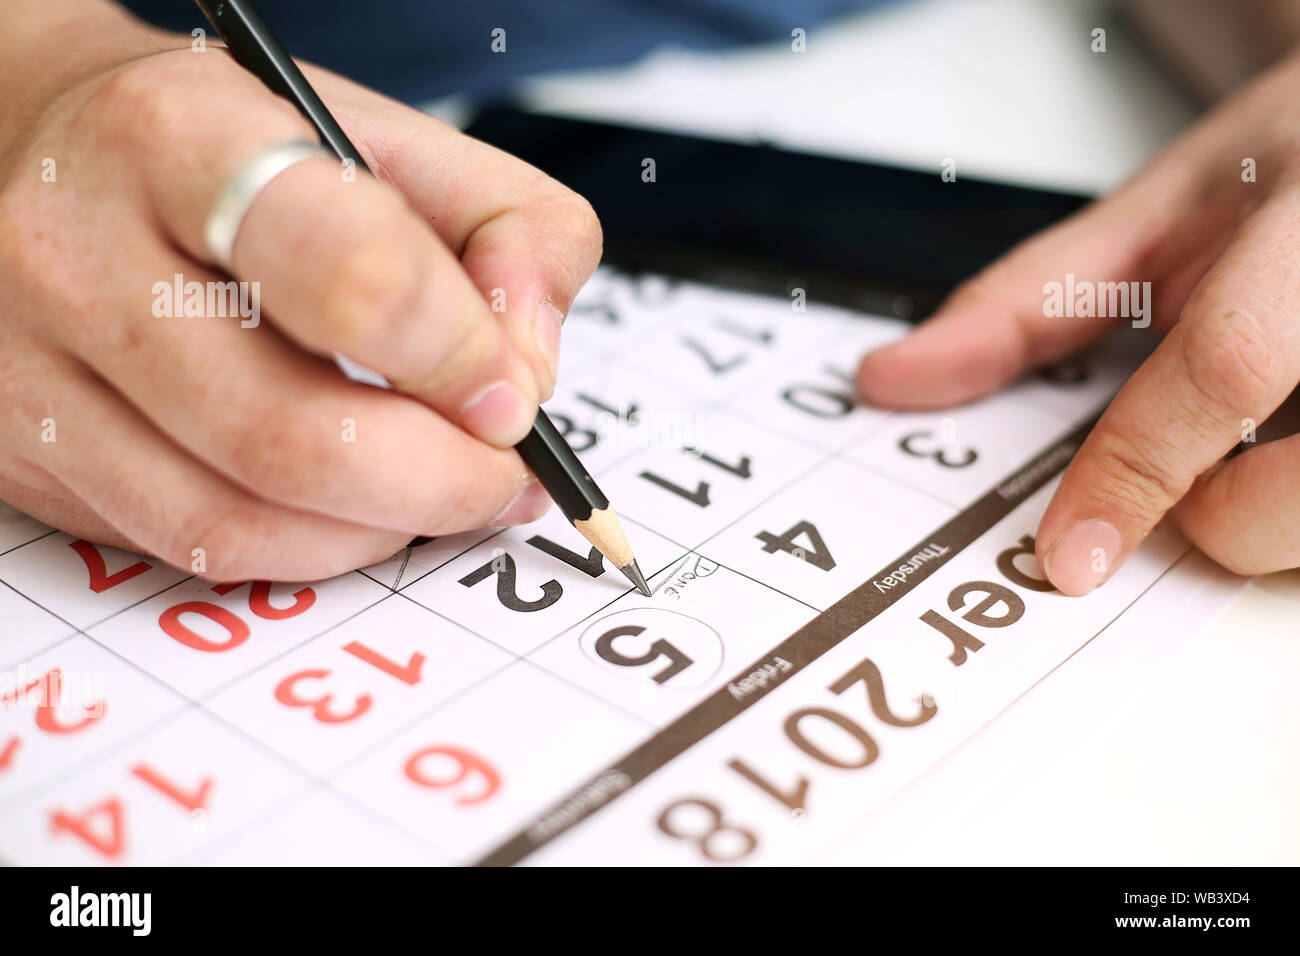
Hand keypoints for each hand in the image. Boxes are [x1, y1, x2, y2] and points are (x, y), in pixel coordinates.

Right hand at [0, 4, 600, 579]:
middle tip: (502, 474)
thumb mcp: (388, 136)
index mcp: (184, 140)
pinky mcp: (25, 456)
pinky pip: (191, 547)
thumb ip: (509, 227)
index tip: (512, 395)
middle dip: (440, 482)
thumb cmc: (228, 149)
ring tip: (438, 490)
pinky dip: (306, 547)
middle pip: (291, 437)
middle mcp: (79, 256)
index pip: (348, 274)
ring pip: (239, 522)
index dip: (458, 357)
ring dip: (379, 532)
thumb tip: (529, 374)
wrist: (30, 148)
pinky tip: (352, 505)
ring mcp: (32, 371)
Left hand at [857, 51, 1299, 592]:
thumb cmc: (1278, 172)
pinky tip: (1290, 445)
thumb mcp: (1151, 216)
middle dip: (1224, 518)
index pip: (1222, 366)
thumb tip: (893, 378)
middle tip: (1199, 474)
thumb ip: (1025, 302)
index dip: (1135, 470)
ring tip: (1267, 444)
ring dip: (1276, 516)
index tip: (1067, 553)